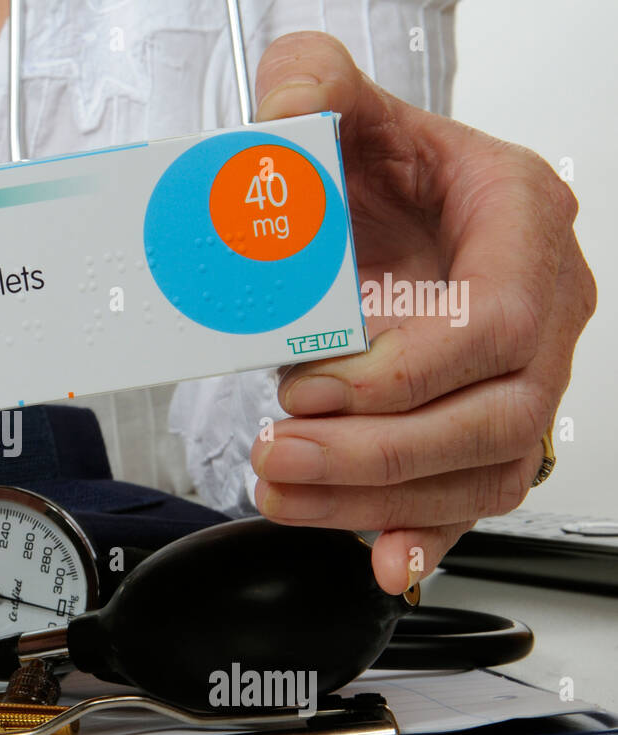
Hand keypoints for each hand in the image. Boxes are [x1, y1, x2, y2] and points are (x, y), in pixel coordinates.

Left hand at [246, 33, 595, 594]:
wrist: (393, 202)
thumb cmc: (385, 161)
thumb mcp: (346, 102)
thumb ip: (310, 89)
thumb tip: (278, 119)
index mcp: (519, 223)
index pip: (499, 320)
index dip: (407, 371)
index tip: (315, 384)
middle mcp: (542, 308)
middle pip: (494, 414)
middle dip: (379, 449)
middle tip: (282, 449)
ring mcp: (521, 377)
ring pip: (483, 470)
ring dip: (380, 499)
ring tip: (285, 491)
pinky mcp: (482, 427)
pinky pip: (476, 499)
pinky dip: (428, 535)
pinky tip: (385, 560)